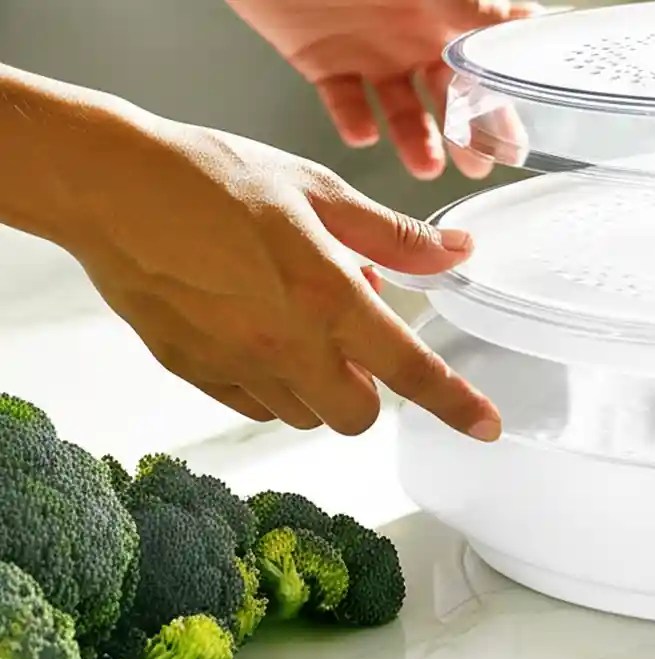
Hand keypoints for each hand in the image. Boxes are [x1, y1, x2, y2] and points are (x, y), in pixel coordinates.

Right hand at [67, 115, 501, 440]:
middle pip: (356, 415)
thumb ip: (393, 236)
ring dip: (319, 384)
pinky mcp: (195, 373)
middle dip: (369, 386)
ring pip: (305, 415)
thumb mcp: (320, 191)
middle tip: (350, 330)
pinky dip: (272, 382)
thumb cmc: (216, 177)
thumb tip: (456, 253)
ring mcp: (236, 366)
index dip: (456, 404)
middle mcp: (285, 346)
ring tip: (296, 319)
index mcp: (326, 298)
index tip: (487, 426)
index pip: (409, 371)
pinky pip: (255, 404)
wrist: (109, 184)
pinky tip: (257, 330)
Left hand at [226, 0, 544, 179]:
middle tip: (480, 166)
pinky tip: (365, 136)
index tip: (521, 138)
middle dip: (468, 134)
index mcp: (446, 13)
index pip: (487, 62)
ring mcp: (371, 51)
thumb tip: (532, 23)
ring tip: (427, 167)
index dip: (504, 99)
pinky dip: (353, 121)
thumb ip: (476, 10)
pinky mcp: (324, 61)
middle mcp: (413, 36)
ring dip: (416, 140)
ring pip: (401, 109)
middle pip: (450, 97)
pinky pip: (343, 101)